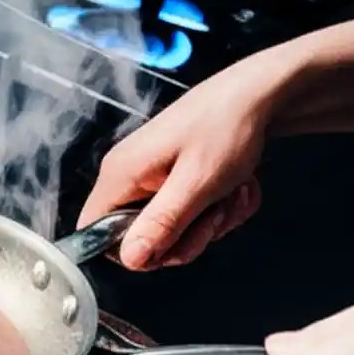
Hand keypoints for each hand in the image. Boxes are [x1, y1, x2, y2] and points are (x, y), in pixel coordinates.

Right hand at [77, 51, 293, 269]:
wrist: (259, 95)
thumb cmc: (226, 129)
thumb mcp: (197, 182)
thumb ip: (162, 223)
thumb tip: (130, 259)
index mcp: (120, 174)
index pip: (94, 232)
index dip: (131, 250)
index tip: (172, 243)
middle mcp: (128, 177)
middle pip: (139, 238)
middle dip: (184, 237)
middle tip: (214, 215)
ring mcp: (151, 178)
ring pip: (170, 231)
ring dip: (208, 223)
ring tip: (231, 194)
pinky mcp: (173, 179)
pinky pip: (188, 215)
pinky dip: (217, 209)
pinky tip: (235, 188)